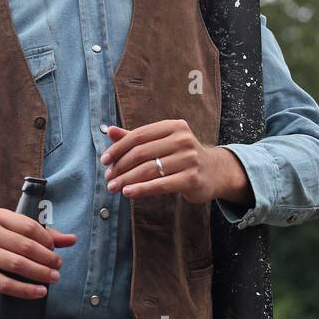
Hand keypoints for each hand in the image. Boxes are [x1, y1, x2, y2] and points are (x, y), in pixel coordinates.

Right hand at [0, 207, 76, 298]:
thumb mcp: (13, 230)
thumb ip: (42, 233)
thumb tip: (72, 240)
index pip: (29, 227)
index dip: (47, 240)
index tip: (55, 250)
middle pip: (25, 246)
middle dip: (47, 258)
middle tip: (58, 267)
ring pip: (16, 265)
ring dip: (40, 273)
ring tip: (53, 278)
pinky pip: (5, 284)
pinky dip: (25, 290)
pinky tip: (39, 291)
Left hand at [99, 119, 251, 204]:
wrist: (214, 171)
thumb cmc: (181, 155)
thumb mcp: (161, 142)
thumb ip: (136, 137)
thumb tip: (109, 131)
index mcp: (173, 126)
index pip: (139, 135)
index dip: (118, 148)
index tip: (104, 160)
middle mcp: (183, 139)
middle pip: (142, 153)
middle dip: (120, 166)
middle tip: (108, 177)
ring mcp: (190, 158)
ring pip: (149, 170)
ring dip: (127, 179)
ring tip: (113, 187)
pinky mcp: (192, 178)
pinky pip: (161, 184)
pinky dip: (142, 189)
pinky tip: (128, 192)